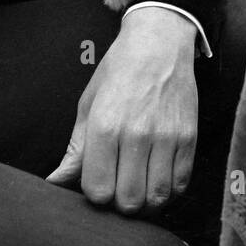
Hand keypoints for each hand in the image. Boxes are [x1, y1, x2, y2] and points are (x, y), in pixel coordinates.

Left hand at [47, 7, 198, 215]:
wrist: (159, 43)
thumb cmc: (119, 72)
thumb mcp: (88, 104)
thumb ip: (75, 150)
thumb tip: (55, 182)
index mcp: (105, 126)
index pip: (97, 190)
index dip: (96, 193)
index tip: (99, 181)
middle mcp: (136, 134)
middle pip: (128, 201)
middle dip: (120, 203)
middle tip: (119, 187)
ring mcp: (167, 137)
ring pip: (157, 198)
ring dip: (146, 201)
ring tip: (139, 186)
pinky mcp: (189, 137)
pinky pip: (180, 184)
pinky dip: (169, 191)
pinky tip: (158, 177)